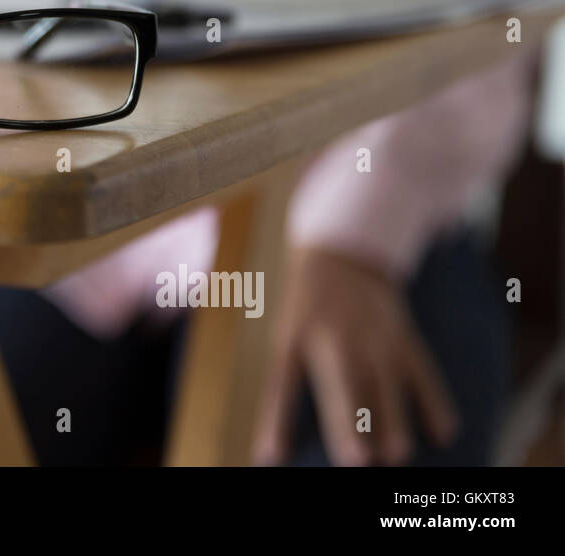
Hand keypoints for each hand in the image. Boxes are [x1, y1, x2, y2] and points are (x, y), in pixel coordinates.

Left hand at [252, 246, 458, 465]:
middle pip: (342, 386)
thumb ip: (286, 385)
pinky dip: (435, 404)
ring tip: (396, 455)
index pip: (282, 383)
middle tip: (356, 460)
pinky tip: (443, 432)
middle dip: (350, 423)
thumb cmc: (307, 311)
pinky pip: (424, 374)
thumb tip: (274, 451)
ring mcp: (374, 338)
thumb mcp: (286, 337)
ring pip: (386, 386)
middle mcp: (335, 339)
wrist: (344, 255)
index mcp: (295, 338)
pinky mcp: (405, 339)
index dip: (277, 420)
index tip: (273, 455)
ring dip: (393, 423)